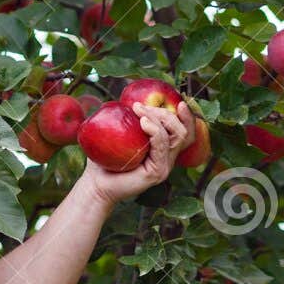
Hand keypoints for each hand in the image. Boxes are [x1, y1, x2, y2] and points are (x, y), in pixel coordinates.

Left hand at [81, 101, 196, 205]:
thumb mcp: (119, 134)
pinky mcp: (157, 172)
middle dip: (165, 113)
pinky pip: (162, 147)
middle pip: (182, 131)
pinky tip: (143, 122)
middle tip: (140, 107)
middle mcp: (167, 159)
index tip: (180, 101)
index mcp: (163, 150)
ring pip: (176, 137)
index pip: (185, 132)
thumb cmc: (104, 159)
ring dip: (159, 118)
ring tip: (138, 110)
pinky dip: (155, 131)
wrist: (96, 184)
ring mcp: (164, 167)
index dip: (187, 117)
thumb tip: (132, 98)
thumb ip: (129, 119)